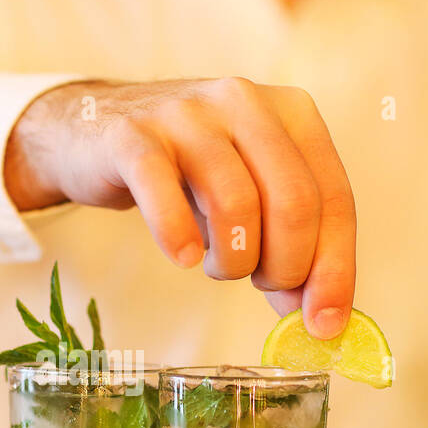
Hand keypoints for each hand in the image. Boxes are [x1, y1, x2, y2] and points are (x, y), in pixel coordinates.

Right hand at [3, 78, 355, 337]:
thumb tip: (318, 317)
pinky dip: (177, 234)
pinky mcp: (133, 136)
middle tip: (260, 287)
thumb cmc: (185, 173)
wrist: (93, 132)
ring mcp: (187, 115)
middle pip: (294, 202)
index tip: (324, 325)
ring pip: (235, 202)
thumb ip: (285, 247)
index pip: (334, 197)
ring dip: (233, 260)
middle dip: (284, 267)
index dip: (334, 268)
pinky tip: (183, 256)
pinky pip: (162, 191)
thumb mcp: (246, 200)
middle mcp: (245, 102)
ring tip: (217, 267)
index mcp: (291, 113)